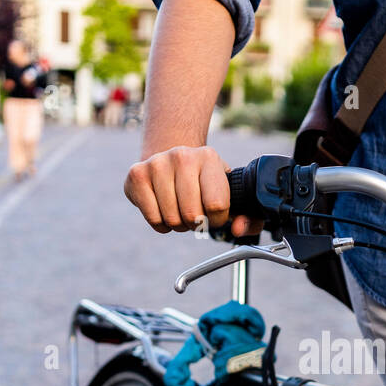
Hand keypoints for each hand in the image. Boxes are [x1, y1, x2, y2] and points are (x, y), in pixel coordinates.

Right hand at [124, 145, 261, 236]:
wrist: (170, 160)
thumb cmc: (204, 183)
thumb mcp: (230, 193)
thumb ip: (248, 216)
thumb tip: (238, 229)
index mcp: (209, 157)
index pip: (217, 204)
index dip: (218, 220)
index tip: (215, 214)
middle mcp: (182, 156)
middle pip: (193, 215)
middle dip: (197, 224)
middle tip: (196, 214)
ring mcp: (157, 163)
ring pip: (172, 219)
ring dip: (179, 224)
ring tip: (180, 210)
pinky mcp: (137, 175)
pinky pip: (153, 219)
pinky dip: (161, 224)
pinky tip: (164, 209)